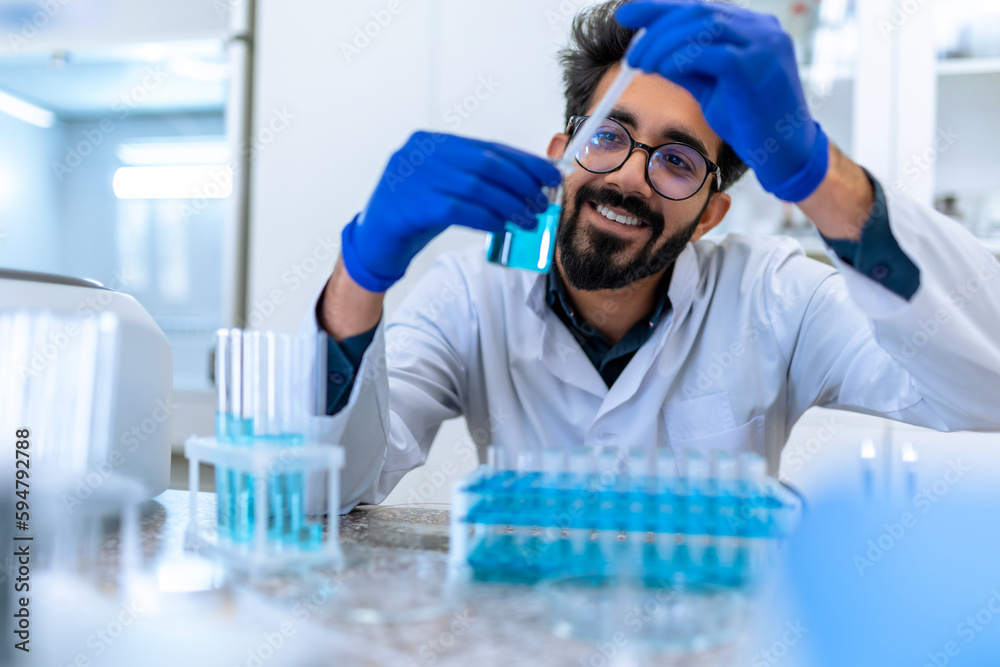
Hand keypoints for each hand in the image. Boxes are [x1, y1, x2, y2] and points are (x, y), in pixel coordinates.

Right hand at [341, 131, 560, 291]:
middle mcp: (420, 153)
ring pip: (475, 186)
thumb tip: (527, 186)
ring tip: (529, 219)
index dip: (523, 161)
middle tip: (542, 202)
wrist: (371, 243)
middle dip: (521, 183)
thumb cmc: (414, 216)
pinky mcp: (408, 206)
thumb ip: (475, 182)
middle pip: (485, 164)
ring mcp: (412, 177)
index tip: (550, 175)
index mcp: (431, 142)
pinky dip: (486, 217)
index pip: (487, 147)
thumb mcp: (443, 189)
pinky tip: (502, 227)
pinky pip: (458, 209)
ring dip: (509, 204)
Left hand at [617, 1, 828, 201]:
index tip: (626, 14)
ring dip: (663, 44)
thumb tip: (650, 52)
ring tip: (641, 64)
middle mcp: (761, 28)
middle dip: (657, 27)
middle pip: (698, 11)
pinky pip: (710, 53)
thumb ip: (686, 66)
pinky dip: (681, 58)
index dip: (660, 7)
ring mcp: (763, 44)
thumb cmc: (749, 120)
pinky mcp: (756, 66)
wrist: (784, 152)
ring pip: (702, 27)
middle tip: (632, 52)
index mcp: (751, 27)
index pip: (700, 7)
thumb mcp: (711, 86)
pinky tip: (663, 68)